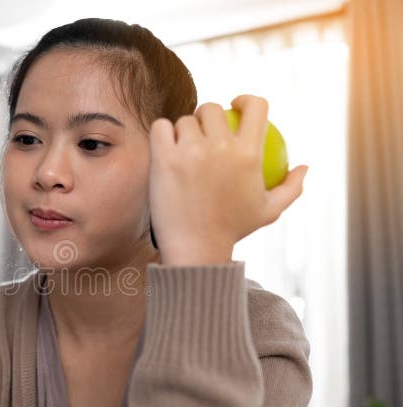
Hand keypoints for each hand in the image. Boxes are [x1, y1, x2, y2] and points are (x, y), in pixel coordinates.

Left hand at [147, 94, 308, 265]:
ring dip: (183, 131)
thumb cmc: (233, 231)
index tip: (235, 104)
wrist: (195, 248)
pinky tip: (165, 145)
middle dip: (206, 116)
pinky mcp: (164, 158)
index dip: (245, 98)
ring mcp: (191, 151)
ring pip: (184, 120)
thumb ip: (291, 187)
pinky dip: (163, 134)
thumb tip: (304, 166)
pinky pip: (161, 127)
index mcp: (249, 153)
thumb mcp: (269, 211)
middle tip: (201, 132)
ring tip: (183, 148)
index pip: (256, 106)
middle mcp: (221, 147)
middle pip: (211, 109)